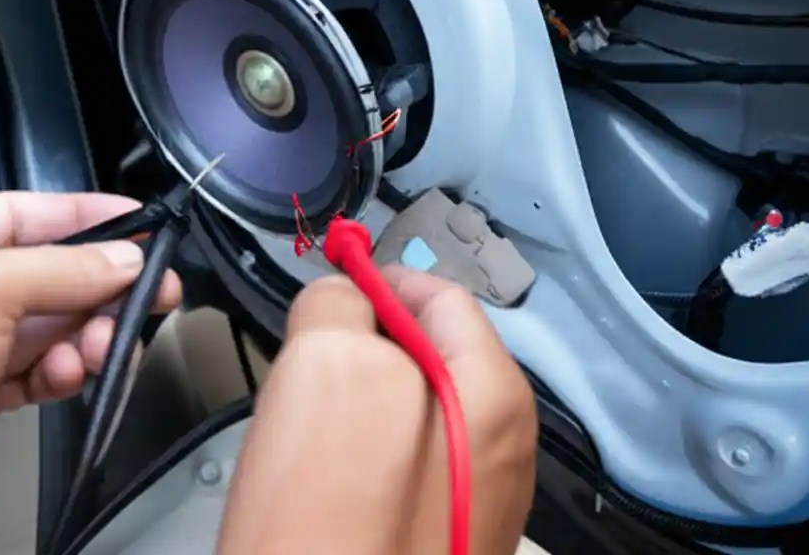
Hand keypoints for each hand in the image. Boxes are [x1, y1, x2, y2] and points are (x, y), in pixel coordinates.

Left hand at [0, 192, 180, 553]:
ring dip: (82, 337)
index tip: (140, 224)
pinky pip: (25, 380)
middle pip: (34, 273)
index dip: (81, 216)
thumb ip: (57, 268)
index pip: (13, 212)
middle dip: (95, 285)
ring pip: (36, 331)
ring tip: (102, 349)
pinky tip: (69, 380)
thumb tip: (119, 257)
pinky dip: (56, 378)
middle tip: (151, 295)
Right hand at [218, 268, 537, 554]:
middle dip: (366, 344)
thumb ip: (341, 312)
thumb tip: (342, 295)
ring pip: (407, 411)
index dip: (377, 280)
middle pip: (429, 354)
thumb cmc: (332, 544)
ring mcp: (470, 494)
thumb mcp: (328, 380)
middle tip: (309, 359)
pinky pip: (398, 467)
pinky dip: (363, 456)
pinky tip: (323, 485)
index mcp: (493, 398)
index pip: (441, 298)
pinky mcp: (438, 532)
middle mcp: (499, 446)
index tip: (334, 282)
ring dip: (359, 403)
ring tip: (310, 437)